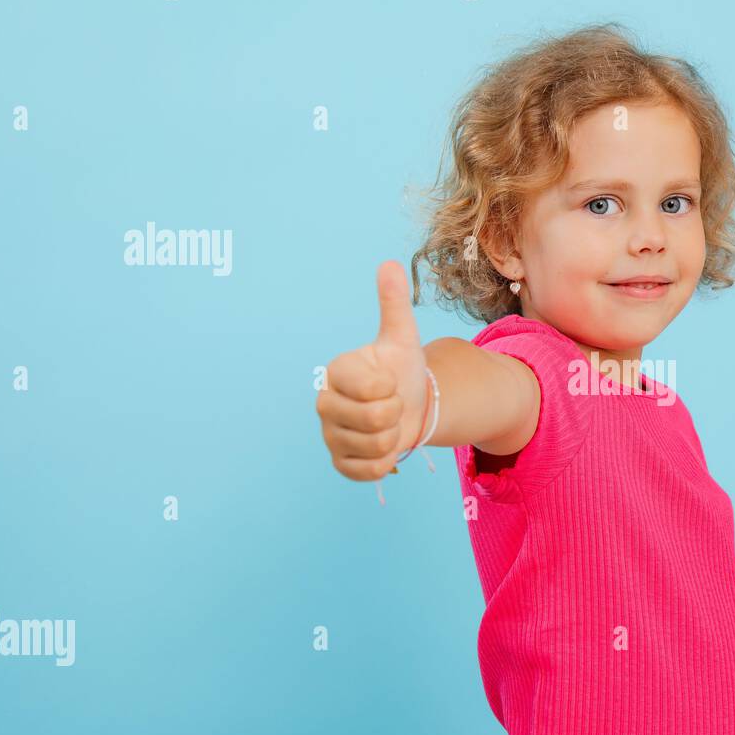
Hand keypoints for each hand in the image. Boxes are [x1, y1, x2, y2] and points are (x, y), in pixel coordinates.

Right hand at [317, 260, 429, 480]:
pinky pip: (368, 471)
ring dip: (393, 437)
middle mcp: (325, 403)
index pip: (372, 388)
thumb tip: (389, 264)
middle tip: (391, 405)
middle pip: (375, 420)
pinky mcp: (340, 463)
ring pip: (376, 446)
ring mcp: (330, 435)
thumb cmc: (402, 370)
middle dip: (396, 414)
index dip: (392, 388)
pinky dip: (385, 462)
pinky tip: (384, 446)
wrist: (410, 406)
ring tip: (388, 424)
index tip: (389, 381)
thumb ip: (394, 304)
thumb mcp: (402, 337)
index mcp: (337, 372)